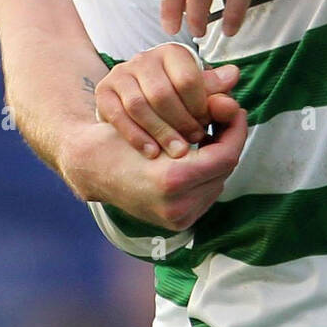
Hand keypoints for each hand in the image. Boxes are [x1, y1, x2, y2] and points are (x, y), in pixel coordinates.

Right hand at [60, 113, 248, 230]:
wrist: (91, 168)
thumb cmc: (122, 136)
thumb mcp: (159, 118)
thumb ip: (200, 109)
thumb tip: (234, 101)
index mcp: (173, 180)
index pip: (226, 155)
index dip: (236, 130)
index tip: (236, 109)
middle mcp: (177, 206)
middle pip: (225, 170)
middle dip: (229, 142)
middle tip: (225, 119)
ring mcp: (178, 219)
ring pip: (219, 182)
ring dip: (220, 158)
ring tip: (212, 135)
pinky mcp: (178, 224)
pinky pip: (207, 194)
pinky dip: (209, 173)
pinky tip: (201, 155)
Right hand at [95, 43, 240, 157]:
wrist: (128, 107)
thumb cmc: (173, 101)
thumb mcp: (197, 94)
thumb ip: (214, 91)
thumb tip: (233, 75)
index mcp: (172, 53)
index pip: (188, 79)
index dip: (200, 107)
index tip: (207, 127)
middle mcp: (144, 58)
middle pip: (163, 94)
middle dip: (182, 122)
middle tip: (194, 143)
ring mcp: (120, 74)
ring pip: (139, 105)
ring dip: (161, 132)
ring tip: (178, 153)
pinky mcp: (103, 92)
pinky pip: (119, 116)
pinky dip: (137, 137)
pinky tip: (152, 153)